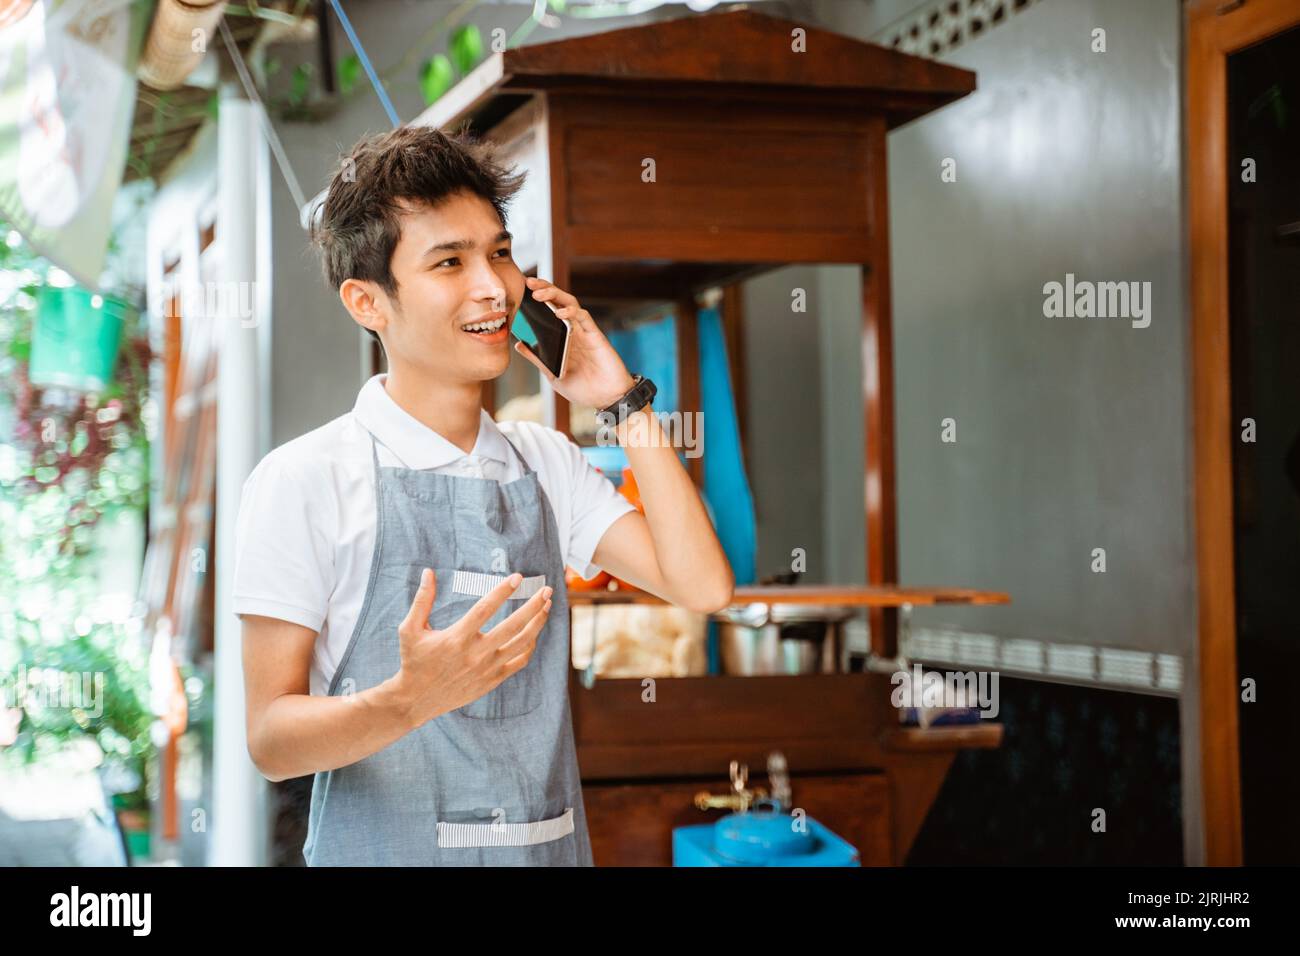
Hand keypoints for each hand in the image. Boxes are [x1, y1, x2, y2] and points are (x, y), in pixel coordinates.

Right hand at [390, 569, 552, 727]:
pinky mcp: (492, 680)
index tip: (518, 577)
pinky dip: (530, 646)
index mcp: (457, 637)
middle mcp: (475, 653)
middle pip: (513, 625)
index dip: (503, 591)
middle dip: (534, 605)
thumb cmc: (413, 661)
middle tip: (547, 590)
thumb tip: (428, 572)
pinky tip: (532, 633)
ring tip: (546, 606)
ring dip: (537, 623)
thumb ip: (422, 600)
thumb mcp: (409, 629)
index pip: (485, 608)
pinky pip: (519, 661)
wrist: (416, 700)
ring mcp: (487, 668)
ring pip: (522, 643)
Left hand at [513, 276, 634, 408]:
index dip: (538, 298)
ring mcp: (584, 331)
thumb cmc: (584, 389)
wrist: (607, 400)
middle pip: (558, 301)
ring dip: (554, 295)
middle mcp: (573, 330)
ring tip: (538, 293)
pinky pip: (584, 317)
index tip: (521, 290)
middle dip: (544, 288)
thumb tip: (519, 345)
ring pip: (570, 303)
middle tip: (528, 282)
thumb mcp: (553, 374)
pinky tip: (559, 312)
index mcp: (562, 338)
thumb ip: (538, 359)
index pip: (549, 310)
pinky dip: (571, 312)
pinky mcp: (596, 335)